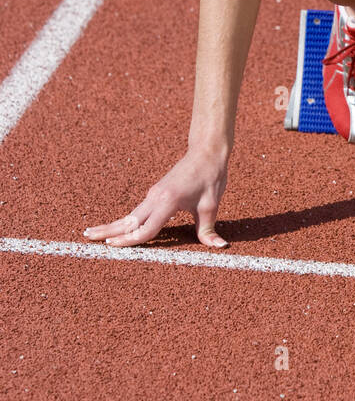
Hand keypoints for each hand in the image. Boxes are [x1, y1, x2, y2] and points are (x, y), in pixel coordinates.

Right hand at [82, 148, 229, 248]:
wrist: (206, 153)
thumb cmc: (210, 178)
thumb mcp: (211, 205)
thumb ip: (208, 229)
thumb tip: (220, 247)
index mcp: (168, 201)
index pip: (146, 228)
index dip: (130, 240)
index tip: (113, 248)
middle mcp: (155, 197)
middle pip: (128, 220)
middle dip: (108, 230)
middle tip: (87, 238)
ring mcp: (153, 195)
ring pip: (129, 215)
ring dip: (111, 225)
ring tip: (91, 233)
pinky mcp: (155, 194)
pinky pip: (137, 212)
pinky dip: (124, 221)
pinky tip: (115, 228)